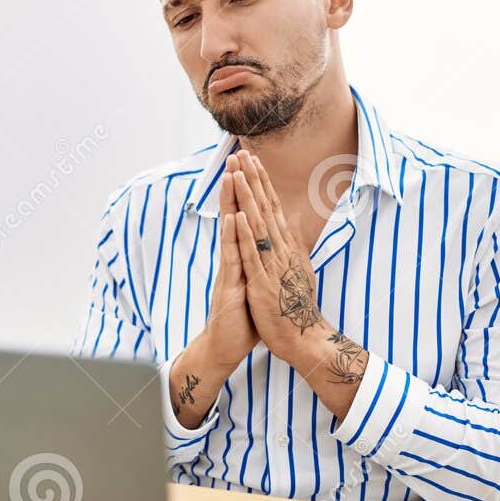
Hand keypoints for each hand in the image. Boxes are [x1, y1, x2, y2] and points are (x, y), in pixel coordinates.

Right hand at [165, 155, 257, 428]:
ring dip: (230, 201)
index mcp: (244, 255)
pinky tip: (233, 218)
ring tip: (231, 175)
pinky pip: (231, 257)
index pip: (247, 215)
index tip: (253, 164)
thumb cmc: (244, 316)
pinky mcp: (229, 284)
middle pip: (235, 213)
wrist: (226, 345)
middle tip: (237, 155)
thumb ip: (262, 260)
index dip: (250, 190)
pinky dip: (232, 237)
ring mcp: (230, 268)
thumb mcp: (258, 283)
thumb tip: (272, 241)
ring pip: (230, 229)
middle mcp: (234, 256)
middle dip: (237, 185)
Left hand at [232, 150, 368, 417]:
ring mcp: (272, 265)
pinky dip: (246, 234)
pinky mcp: (263, 283)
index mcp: (286, 246)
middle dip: (254, 180)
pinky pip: (252, 255)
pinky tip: (239, 215)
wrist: (303, 337)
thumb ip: (295, 241)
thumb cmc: (297, 304)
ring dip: (248, 198)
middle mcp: (281, 250)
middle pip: (265, 208)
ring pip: (258, 225)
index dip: (261, 182)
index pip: (272, 207)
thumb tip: (294, 218)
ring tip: (239, 173)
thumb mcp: (299, 267)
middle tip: (243, 153)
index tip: (252, 159)